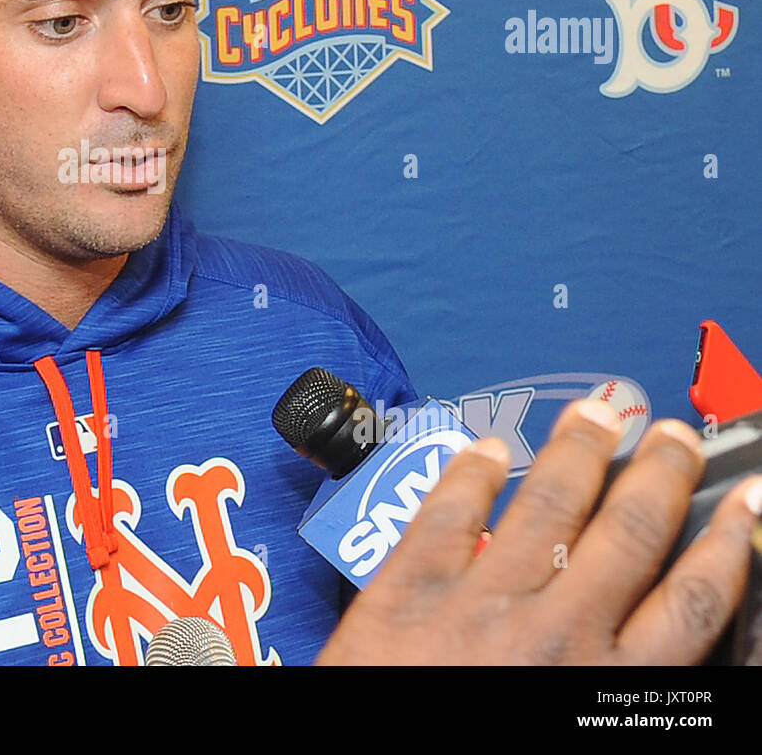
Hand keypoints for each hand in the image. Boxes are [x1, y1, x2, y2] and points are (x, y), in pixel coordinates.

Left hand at [317, 399, 761, 664]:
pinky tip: (491, 448)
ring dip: (581, 449)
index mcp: (605, 688)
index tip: (747, 502)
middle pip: (629, 533)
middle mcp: (554, 637)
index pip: (688, 601)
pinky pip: (447, 512)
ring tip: (600, 413)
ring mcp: (479, 604)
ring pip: (548, 504)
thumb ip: (620, 691)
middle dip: (661, 474)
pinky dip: (473, 472)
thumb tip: (654, 637)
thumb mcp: (579, 734)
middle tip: (677, 435)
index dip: (727, 544)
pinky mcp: (407, 590)